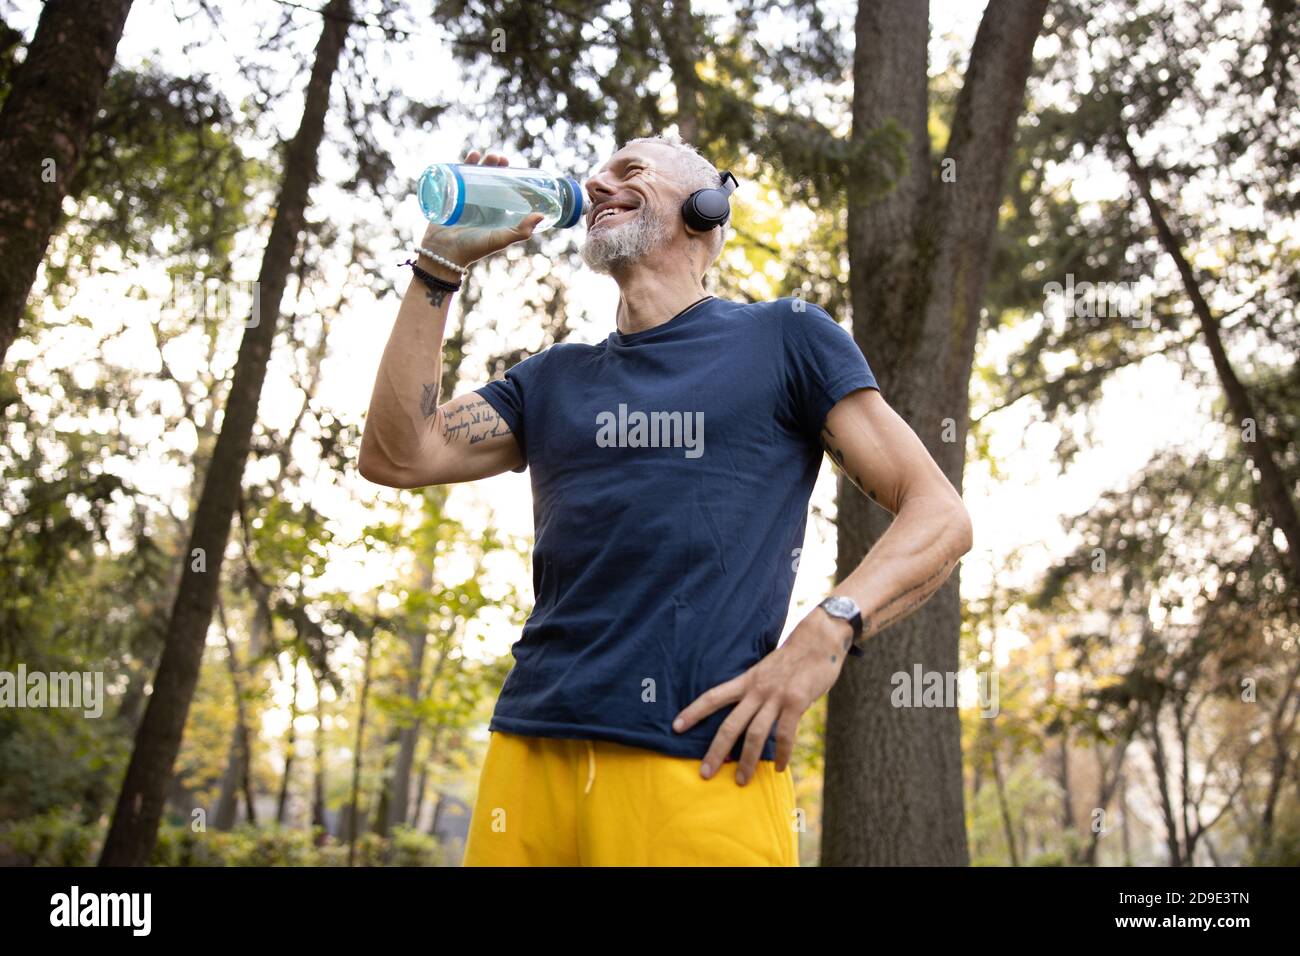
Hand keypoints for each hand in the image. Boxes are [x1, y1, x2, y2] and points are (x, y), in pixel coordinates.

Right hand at [420, 148, 545, 266]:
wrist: (443, 254)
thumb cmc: (472, 249)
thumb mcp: (499, 239)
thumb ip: (520, 231)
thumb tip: (540, 215)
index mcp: (491, 211)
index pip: (499, 187)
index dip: (504, 175)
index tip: (508, 165)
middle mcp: (476, 203)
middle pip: (485, 177)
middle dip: (491, 164)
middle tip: (496, 158)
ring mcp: (460, 199)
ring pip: (468, 174)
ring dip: (475, 161)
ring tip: (479, 155)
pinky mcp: (445, 197)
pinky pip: (451, 178)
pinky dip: (456, 166)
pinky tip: (463, 158)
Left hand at [672, 609, 852, 784]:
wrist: (818, 641)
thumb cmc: (792, 658)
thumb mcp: (765, 670)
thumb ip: (757, 692)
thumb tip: (751, 716)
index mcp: (746, 681)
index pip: (713, 696)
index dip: (693, 712)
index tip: (676, 727)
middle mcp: (757, 690)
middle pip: (730, 724)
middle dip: (716, 750)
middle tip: (704, 773)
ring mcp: (776, 697)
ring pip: (756, 734)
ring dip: (748, 760)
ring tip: (741, 780)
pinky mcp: (797, 702)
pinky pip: (786, 734)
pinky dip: (783, 754)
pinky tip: (780, 768)